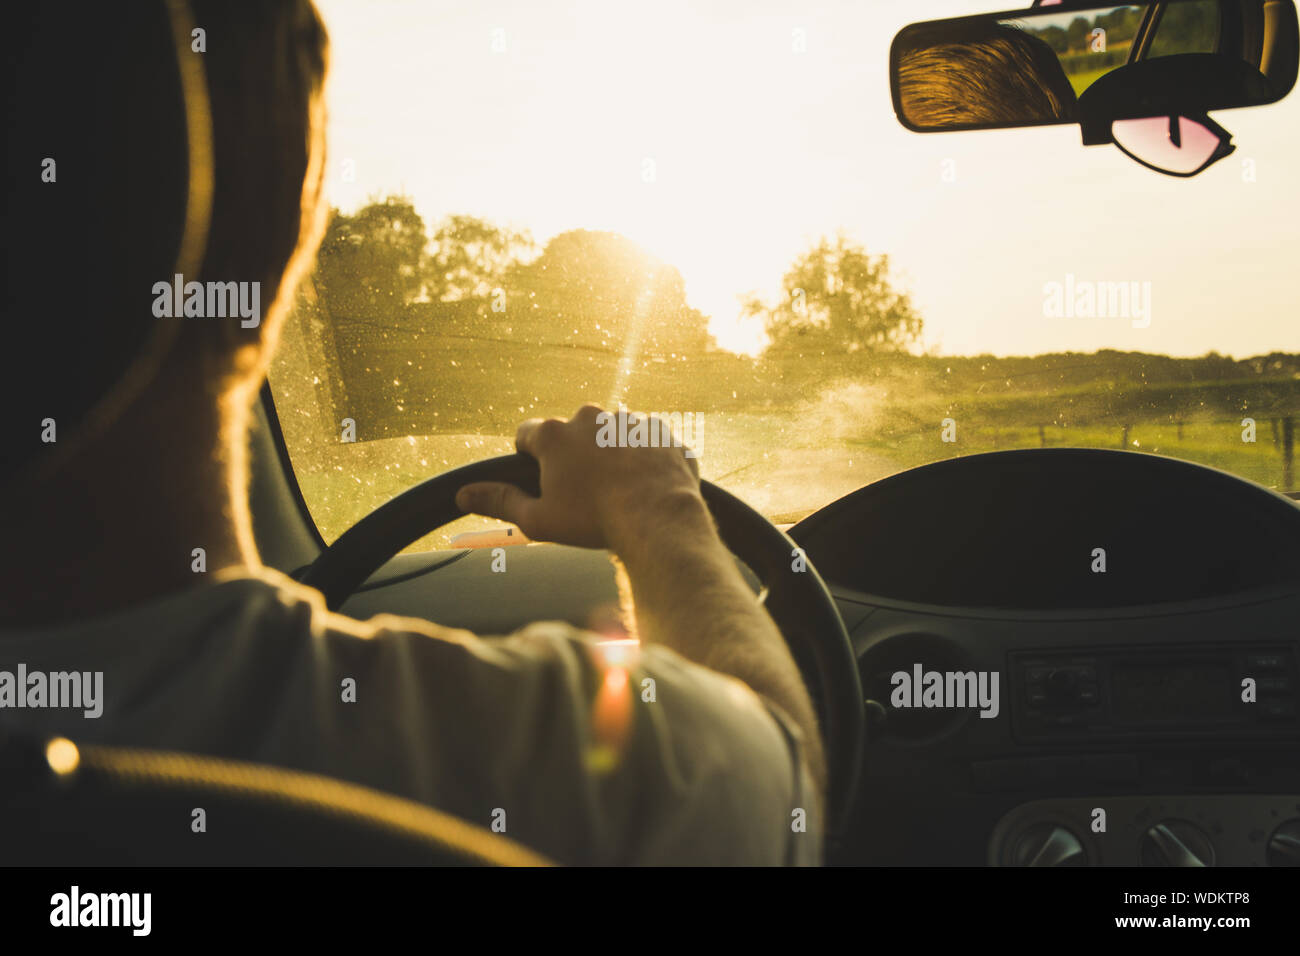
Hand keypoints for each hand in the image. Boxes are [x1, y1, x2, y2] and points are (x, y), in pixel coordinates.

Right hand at [455, 405, 703, 550]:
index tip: (541, 479)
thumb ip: (499, 501)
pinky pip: (645, 443)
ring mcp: (629, 420)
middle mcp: (591, 417)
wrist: (658, 519)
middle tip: (583, 492)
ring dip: (609, 455)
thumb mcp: (537, 519)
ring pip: (609, 435)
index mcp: (555, 434)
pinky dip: (643, 460)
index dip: (529, 458)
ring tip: (618, 492)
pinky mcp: (660, 431)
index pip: (526, 434)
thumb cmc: (594, 521)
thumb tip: (462, 494)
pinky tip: (645, 487)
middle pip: (571, 433)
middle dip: (573, 456)